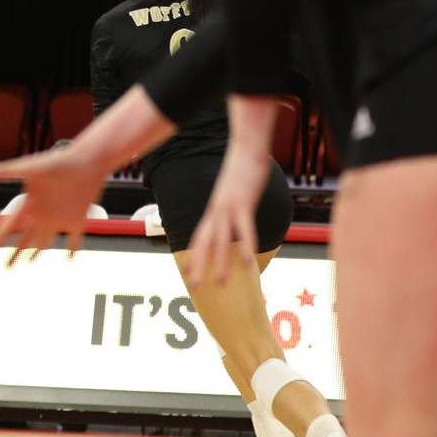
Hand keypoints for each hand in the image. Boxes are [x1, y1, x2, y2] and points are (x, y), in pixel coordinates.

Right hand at [0, 145, 105, 261]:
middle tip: (7, 267)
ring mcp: (59, 218)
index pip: (10, 226)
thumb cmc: (58, 162)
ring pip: (44, 242)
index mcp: (30, 204)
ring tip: (29, 261)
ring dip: (36, 252)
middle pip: (25, 239)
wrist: (86, 161)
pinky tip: (70, 258)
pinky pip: (73, 239)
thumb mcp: (31, 167)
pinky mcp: (77, 219)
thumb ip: (9, 170)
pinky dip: (72, 249)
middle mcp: (42, 214)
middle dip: (15, 253)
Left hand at [182, 146, 271, 287]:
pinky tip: (248, 260)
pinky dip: (246, 244)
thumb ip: (230, 208)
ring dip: (221, 262)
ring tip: (221, 283)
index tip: (187, 275)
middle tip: (194, 288)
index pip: (199, 237)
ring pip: (222, 240)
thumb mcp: (231, 193)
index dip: (193, 257)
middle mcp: (216, 211)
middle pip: (205, 243)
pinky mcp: (243, 202)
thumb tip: (231, 218)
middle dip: (198, 266)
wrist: (245, 149)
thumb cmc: (241, 171)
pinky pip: (244, 227)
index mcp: (213, 210)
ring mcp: (228, 208)